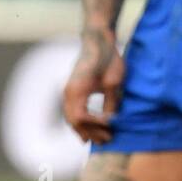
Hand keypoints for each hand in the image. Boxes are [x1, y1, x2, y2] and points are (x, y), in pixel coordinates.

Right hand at [63, 26, 124, 143]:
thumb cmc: (108, 58)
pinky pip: (73, 112)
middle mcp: (68, 93)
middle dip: (91, 132)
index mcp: (76, 90)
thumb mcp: (114, 81)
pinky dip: (80, 123)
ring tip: (99, 140)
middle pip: (74, 121)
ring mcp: (68, 92)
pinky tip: (89, 129)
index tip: (112, 128)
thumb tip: (111, 121)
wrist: (98, 40)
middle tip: (108, 140)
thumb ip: (111, 102)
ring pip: (71, 118)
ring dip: (84, 130)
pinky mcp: (72, 90)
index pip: (81, 117)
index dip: (96, 126)